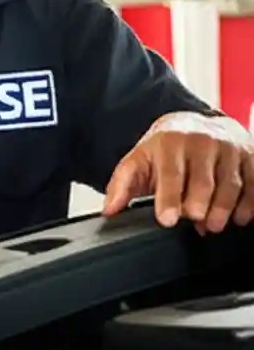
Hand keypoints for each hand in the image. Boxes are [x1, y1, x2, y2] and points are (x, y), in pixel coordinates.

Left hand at [103, 112, 253, 232]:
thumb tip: (109, 210)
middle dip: (199, 206)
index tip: (168, 220)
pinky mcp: (250, 156)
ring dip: (224, 210)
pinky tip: (239, 217)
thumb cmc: (164, 150)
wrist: (194, 124)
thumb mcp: (138, 161)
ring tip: (213, 225)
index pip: (170, 174)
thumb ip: (122, 185)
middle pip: (203, 182)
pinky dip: (248, 204)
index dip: (169, 199)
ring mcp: (229, 148)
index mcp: (169, 143)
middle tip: (197, 222)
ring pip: (231, 184)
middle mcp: (201, 142)